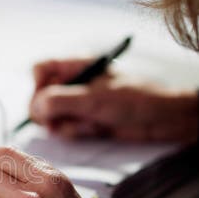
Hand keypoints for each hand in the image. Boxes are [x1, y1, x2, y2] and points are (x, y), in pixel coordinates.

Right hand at [29, 58, 198, 141]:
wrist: (164, 120)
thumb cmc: (134, 100)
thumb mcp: (94, 99)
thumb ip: (60, 101)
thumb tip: (35, 107)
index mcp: (75, 65)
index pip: (40, 70)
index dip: (37, 86)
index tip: (46, 101)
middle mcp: (72, 82)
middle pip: (40, 96)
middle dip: (50, 112)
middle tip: (64, 119)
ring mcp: (77, 102)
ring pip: (51, 116)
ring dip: (66, 124)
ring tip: (89, 123)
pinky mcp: (84, 120)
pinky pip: (65, 128)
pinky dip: (76, 132)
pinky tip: (96, 129)